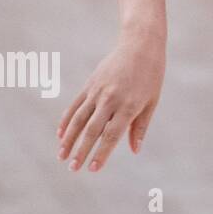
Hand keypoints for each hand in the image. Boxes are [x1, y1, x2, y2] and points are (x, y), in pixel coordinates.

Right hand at [57, 26, 165, 172]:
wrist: (140, 45)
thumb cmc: (151, 75)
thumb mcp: (152, 101)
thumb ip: (140, 126)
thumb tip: (134, 150)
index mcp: (128, 105)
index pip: (112, 135)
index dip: (102, 153)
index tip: (93, 169)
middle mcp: (110, 99)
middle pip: (92, 130)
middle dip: (81, 151)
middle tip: (73, 169)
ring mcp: (97, 91)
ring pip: (79, 119)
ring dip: (69, 139)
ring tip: (62, 156)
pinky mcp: (90, 84)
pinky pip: (75, 106)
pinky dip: (66, 121)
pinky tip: (60, 135)